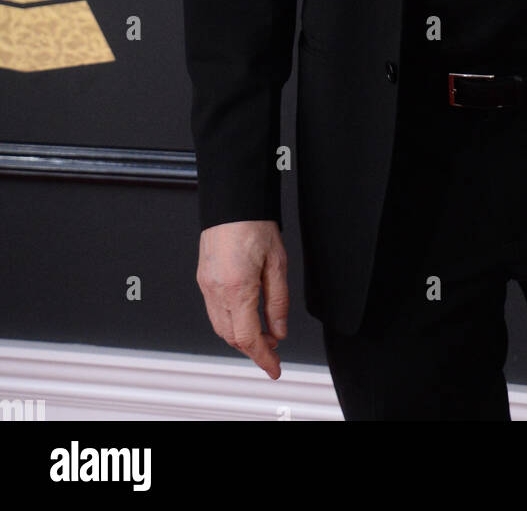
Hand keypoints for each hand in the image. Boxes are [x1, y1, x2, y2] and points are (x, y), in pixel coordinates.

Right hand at [197, 220, 287, 379]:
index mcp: (237, 289)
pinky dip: (229, 321)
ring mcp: (206, 285)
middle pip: (232, 337)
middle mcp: (217, 290)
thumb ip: (278, 301)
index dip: (263, 358)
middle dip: (253, 348)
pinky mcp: (203, 278)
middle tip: (274, 347)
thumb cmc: (255, 224)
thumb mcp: (278, 263)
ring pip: (220, 327)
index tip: (274, 368)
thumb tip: (279, 330)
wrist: (233, 202)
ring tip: (263, 331)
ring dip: (240, 336)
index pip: (248, 338)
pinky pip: (214, 311)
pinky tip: (245, 315)